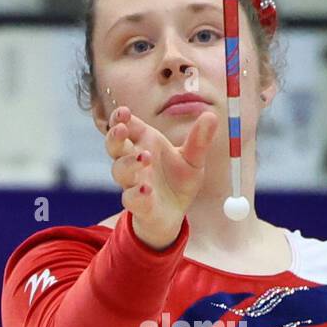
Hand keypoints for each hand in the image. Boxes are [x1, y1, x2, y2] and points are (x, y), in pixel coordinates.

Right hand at [104, 104, 218, 245]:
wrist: (174, 215)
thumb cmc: (178, 182)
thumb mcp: (193, 160)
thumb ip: (199, 140)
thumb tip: (211, 116)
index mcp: (145, 144)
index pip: (127, 126)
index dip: (120, 118)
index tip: (124, 112)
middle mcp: (134, 162)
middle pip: (115, 146)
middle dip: (115, 136)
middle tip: (122, 128)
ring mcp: (133, 183)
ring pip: (120, 171)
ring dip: (129, 163)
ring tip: (145, 158)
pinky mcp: (138, 205)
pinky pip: (131, 199)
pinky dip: (137, 194)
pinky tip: (146, 189)